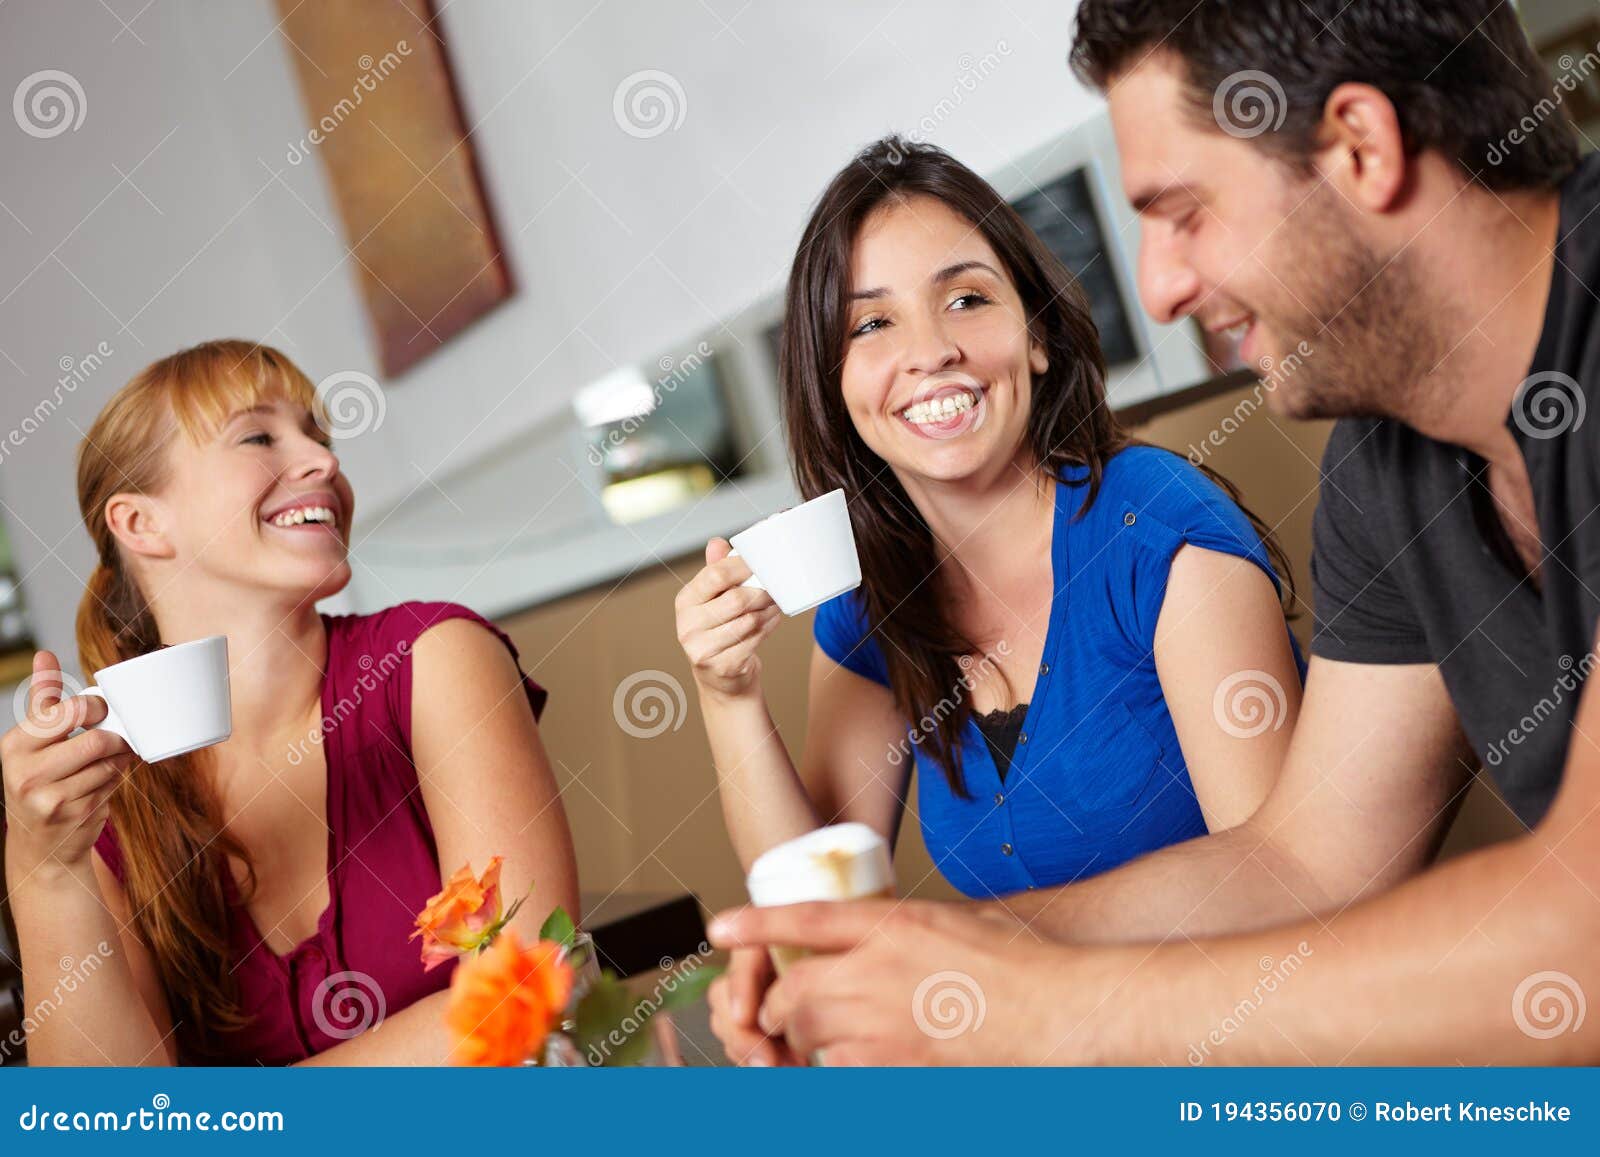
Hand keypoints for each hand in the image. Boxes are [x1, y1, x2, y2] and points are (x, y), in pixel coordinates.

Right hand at [1, 650, 134, 880]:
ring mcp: (50, 797)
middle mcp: (26, 772)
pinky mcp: (75, 814)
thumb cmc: (40, 779)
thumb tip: (45, 655)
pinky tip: (103, 780)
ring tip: (109, 757)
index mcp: (13, 745)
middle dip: (113, 735)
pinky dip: (116, 777)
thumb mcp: (32, 740)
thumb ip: (44, 699)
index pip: (68, 712)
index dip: (96, 708)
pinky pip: (113, 782)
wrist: (40, 844)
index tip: (101, 710)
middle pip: (95, 739)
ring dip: (118, 758)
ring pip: (109, 762)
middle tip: (115, 734)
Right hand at [674, 538, 781, 698]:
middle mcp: (688, 626)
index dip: (742, 566)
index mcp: (685, 601)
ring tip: (774, 603)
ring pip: (749, 620)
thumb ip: (716, 571)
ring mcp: (702, 649)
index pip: (714, 575)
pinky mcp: (721, 666)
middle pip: (736, 599)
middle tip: (776, 586)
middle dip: (762, 591)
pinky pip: (754, 640)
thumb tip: (717, 543)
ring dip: (768, 610)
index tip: (761, 562)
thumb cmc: (720, 631)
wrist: (721, 679)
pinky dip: (768, 627)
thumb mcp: (713, 600)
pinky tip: (771, 620)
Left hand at [708, 898, 1080, 1064]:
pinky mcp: (897, 1065)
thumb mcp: (953, 922)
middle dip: (780, 1006)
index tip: (719, 927)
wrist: (1059, 1012)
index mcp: (895, 923)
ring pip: (811, 1035)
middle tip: (782, 1012)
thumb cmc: (1017, 964)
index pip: (806, 919)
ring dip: (806, 1040)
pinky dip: (837, 1068)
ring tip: (824, 1038)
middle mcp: (880, 970)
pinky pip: (840, 1071)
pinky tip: (859, 1059)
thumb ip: (900, 928)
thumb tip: (865, 936)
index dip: (756, 924)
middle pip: (795, 990)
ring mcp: (886, 1022)